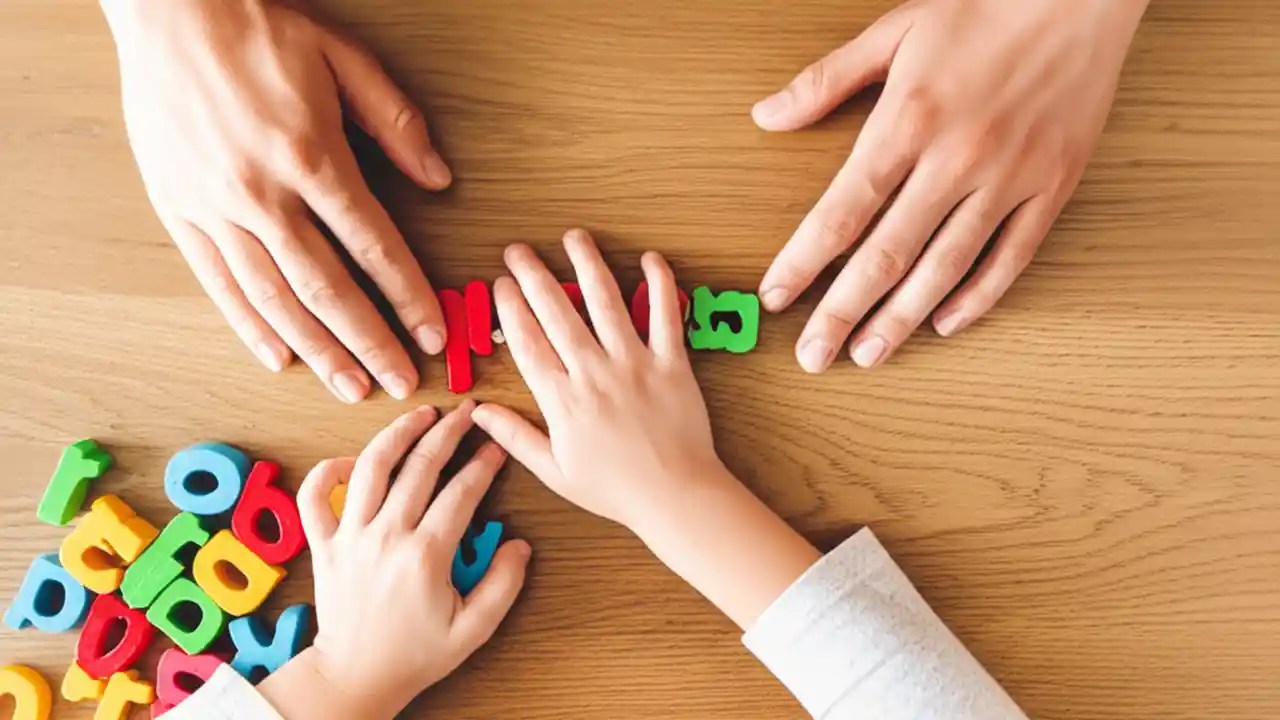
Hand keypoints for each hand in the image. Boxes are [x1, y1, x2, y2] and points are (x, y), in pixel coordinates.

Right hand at [101, 0, 451, 401]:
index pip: (373, 246)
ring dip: (316, 349)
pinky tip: (278, 357)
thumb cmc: (260, 32)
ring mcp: (214, 208)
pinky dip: (249, 325)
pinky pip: (219, 282)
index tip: (433, 334)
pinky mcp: (177, 211)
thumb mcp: (344, 59)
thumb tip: (439, 179)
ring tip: (349, 386)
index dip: (408, 297)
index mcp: (312, 157)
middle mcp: (262, 193)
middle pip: (327, 288)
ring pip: (273, 297)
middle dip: (369, 342)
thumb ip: (396, 124)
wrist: (168, 10)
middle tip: (400, 381)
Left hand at [261, 404, 530, 719]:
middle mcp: (386, 537)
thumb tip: (519, 546)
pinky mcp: (325, 545)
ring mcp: (351, 537)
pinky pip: (316, 497)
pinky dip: (328, 472)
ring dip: (397, 433)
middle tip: (466, 413)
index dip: (483, 463)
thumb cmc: (414, 656)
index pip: (461, 492)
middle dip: (447, 432)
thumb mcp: (474, 630)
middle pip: (419, 466)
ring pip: (371, 467)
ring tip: (419, 414)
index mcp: (425, 556)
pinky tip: (351, 458)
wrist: (356, 677)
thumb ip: (503, 585)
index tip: (496, 446)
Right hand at [474, 230, 818, 627]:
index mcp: (562, 400)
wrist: (674, 497)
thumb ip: (515, 437)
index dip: (510, 309)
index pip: (528, 342)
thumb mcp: (554, 470)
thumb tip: (478, 413)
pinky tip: (650, 258)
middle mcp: (594, 374)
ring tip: (574, 237)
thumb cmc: (614, 490)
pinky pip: (665, 316)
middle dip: (534, 276)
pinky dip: (660, 285)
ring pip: (606, 302)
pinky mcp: (672, 364)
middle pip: (557, 312)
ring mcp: (634, 365)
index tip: (499, 284)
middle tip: (519, 250)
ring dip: (587, 265)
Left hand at [753, 0, 1148, 371]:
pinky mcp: (1053, 186)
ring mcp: (1009, 178)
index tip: (775, 299)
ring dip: (902, 319)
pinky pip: (1011, 258)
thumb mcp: (894, 30)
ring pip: (945, 268)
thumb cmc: (985, 5)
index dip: (803, 263)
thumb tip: (766, 117)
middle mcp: (956, 159)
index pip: (841, 212)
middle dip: (842, 313)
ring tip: (868, 355)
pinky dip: (977, 297)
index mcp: (907, 121)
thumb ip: (825, 81)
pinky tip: (944, 323)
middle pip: (887, 255)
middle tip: (814, 357)